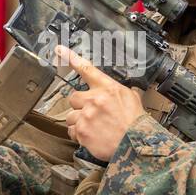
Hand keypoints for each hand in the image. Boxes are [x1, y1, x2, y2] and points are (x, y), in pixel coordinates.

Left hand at [59, 44, 145, 161]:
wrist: (136, 145)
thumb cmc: (136, 124)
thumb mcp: (133, 99)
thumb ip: (121, 92)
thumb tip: (121, 92)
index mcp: (108, 88)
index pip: (86, 69)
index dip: (71, 58)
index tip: (59, 49)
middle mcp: (94, 99)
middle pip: (73, 97)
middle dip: (80, 106)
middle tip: (92, 114)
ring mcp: (86, 115)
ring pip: (70, 116)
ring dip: (78, 121)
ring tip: (93, 128)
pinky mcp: (81, 131)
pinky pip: (71, 131)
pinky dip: (79, 135)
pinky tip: (91, 137)